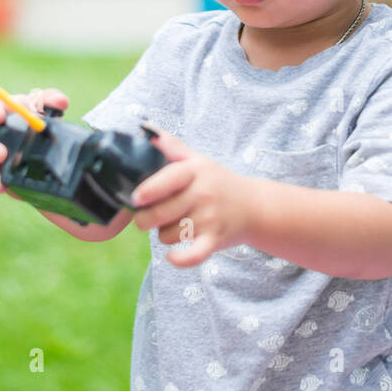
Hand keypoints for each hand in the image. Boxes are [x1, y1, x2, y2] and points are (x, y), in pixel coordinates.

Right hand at [0, 88, 68, 198]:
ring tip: (0, 183)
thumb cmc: (44, 119)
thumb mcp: (50, 108)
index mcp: (8, 112)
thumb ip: (53, 100)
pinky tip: (5, 189)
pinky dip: (0, 183)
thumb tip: (60, 102)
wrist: (51, 144)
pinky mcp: (0, 170)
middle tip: (1, 155)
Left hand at [131, 126, 259, 267]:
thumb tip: (146, 130)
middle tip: (145, 218)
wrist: (254, 207)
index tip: (136, 198)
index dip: (149, 190)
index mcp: (195, 171)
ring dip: (164, 234)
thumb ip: (172, 146)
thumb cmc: (219, 182)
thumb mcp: (198, 160)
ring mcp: (210, 218)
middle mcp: (203, 194)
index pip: (168, 179)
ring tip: (173, 225)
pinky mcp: (215, 240)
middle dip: (145, 220)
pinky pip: (194, 255)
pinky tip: (172, 257)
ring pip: (169, 234)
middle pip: (161, 213)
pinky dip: (181, 259)